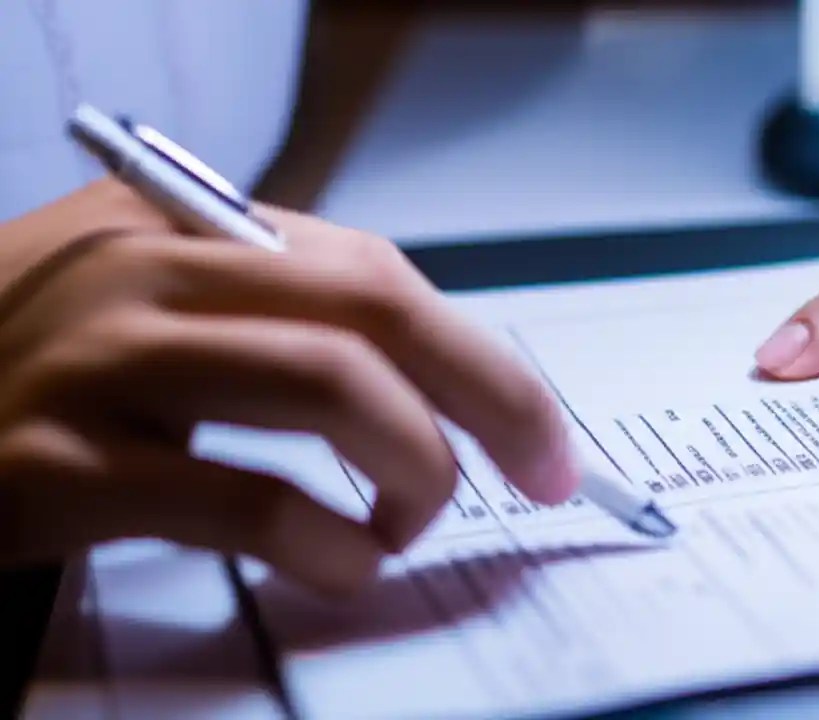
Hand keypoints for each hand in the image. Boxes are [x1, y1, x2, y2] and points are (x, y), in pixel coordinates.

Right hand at [0, 180, 577, 593]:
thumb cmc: (40, 383)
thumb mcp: (156, 318)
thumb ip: (273, 320)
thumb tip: (430, 382)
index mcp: (183, 230)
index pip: (377, 274)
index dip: (481, 355)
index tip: (539, 431)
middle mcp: (146, 274)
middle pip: (375, 309)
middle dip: (492, 397)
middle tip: (544, 471)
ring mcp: (101, 363)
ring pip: (328, 383)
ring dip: (414, 466)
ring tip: (415, 522)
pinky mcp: (62, 465)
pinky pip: (246, 497)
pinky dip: (329, 541)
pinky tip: (346, 565)